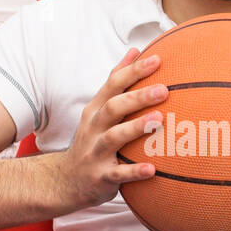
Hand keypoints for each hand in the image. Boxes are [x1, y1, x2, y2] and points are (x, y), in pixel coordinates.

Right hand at [56, 47, 167, 208]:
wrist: (66, 181)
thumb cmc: (92, 140)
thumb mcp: (98, 109)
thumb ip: (116, 82)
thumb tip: (135, 50)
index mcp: (95, 110)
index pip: (113, 85)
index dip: (134, 71)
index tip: (158, 60)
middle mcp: (93, 128)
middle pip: (113, 107)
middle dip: (138, 97)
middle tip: (164, 90)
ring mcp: (95, 152)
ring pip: (114, 137)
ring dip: (136, 128)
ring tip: (160, 120)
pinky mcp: (100, 177)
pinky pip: (118, 174)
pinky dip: (134, 172)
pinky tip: (153, 169)